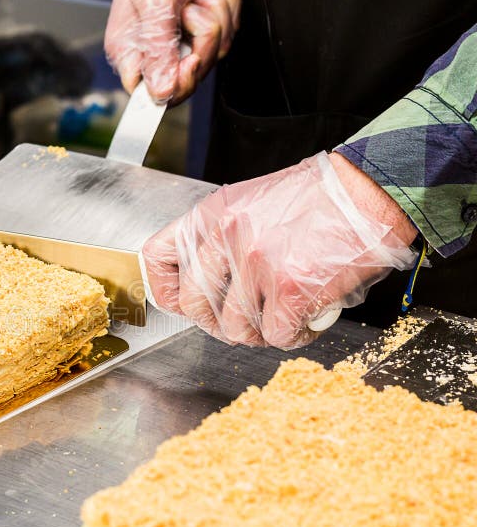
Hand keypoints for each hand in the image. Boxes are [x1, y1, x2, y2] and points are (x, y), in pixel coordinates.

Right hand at [105, 0, 240, 103]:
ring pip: (211, 57)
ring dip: (213, 21)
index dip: (173, 86)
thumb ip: (156, 49)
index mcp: (131, 50)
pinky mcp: (205, 30)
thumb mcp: (152, 4)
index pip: (149, 94)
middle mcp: (155, 50)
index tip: (189, 65)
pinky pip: (226, 37)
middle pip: (185, 81)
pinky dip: (225, 12)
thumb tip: (159, 92)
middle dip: (199, 44)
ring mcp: (182, 41)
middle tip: (191, 14)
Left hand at [141, 152, 417, 348]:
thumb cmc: (318, 198)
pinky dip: (293, 336)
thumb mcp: (251, 204)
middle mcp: (225, 238)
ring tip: (283, 317)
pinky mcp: (289, 287)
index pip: (157, 260)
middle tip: (246, 321)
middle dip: (218, 324)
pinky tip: (306, 321)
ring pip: (234, 328)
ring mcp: (255, 263)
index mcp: (211, 216)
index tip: (183, 305)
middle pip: (194, 307)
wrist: (370, 189)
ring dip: (259, 333)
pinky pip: (275, 335)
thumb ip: (221, 240)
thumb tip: (209, 287)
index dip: (166, 292)